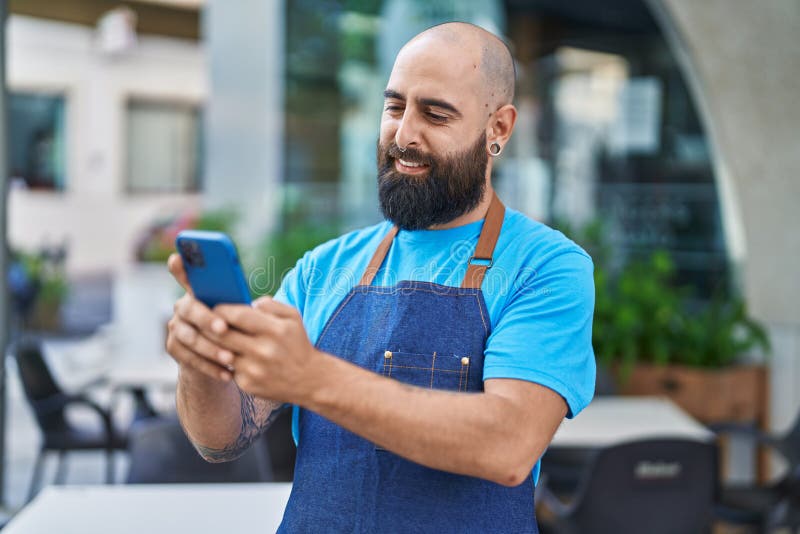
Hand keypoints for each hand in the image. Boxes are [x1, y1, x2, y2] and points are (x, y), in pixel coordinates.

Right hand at [165, 253, 234, 381]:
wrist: (218, 360)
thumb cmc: (236, 329)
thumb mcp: (241, 316)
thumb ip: (240, 305)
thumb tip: (258, 303)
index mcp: (198, 292)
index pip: (187, 274)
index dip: (180, 267)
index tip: (177, 258)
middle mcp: (182, 306)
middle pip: (190, 309)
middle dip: (207, 319)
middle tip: (224, 329)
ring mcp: (175, 327)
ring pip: (189, 337)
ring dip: (211, 348)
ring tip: (231, 357)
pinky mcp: (173, 348)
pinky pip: (189, 358)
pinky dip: (209, 366)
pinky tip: (227, 372)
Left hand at [213, 296, 321, 402]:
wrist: (309, 380)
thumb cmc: (297, 344)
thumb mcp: (293, 318)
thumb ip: (270, 304)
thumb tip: (247, 303)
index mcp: (275, 330)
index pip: (238, 316)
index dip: (221, 309)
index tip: (214, 307)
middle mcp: (264, 351)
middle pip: (223, 334)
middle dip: (210, 325)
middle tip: (204, 320)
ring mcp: (254, 370)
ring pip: (221, 352)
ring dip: (213, 344)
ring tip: (211, 336)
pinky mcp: (248, 385)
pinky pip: (228, 368)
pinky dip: (225, 362)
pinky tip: (226, 357)